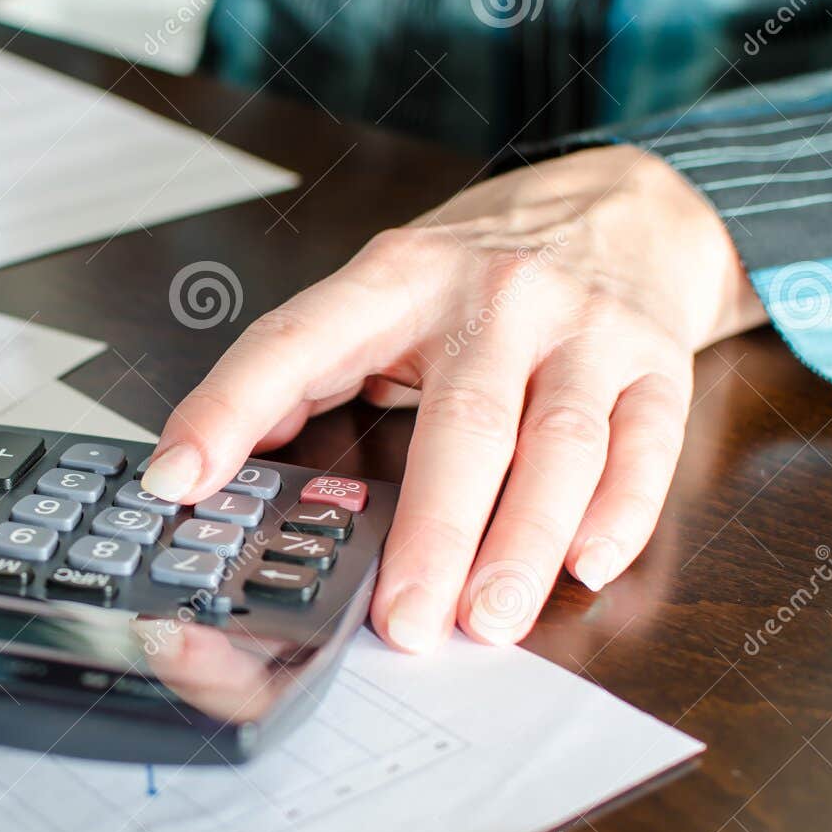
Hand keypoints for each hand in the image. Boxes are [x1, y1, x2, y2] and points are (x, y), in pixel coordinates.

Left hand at [141, 145, 766, 651]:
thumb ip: (309, 365)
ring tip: (485, 620)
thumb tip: (209, 457)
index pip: (296, 342)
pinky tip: (586, 566)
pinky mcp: (654, 363)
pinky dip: (619, 514)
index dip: (228, 409)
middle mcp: (493, 298)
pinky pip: (644, 445)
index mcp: (396, 278)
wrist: (621, 208)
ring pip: (558, 445)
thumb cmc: (478, 270)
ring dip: (522, 542)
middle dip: (430, 532)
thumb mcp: (384, 288)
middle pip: (460, 422)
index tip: (176, 481)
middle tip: (400, 623)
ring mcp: (582, 329)